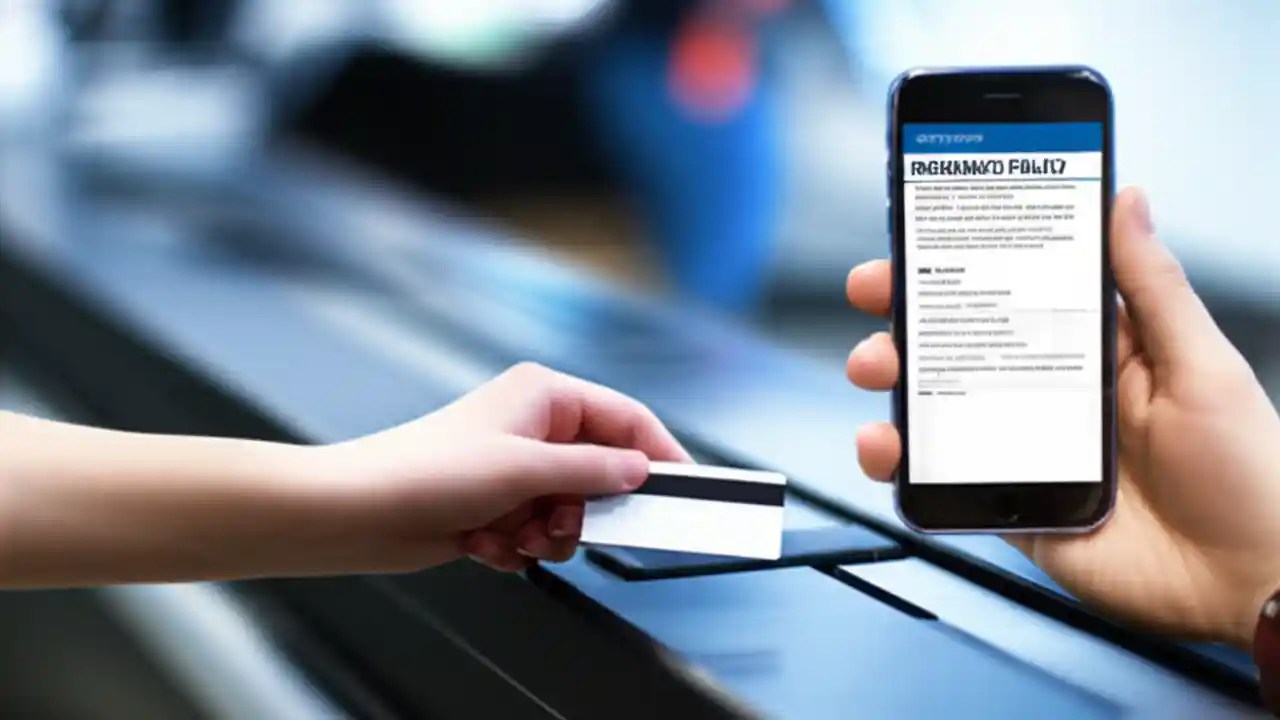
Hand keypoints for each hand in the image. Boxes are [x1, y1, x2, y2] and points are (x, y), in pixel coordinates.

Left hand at [317, 363, 689, 573]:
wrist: (360, 512)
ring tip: (513, 533)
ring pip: (571, 510)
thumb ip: (593, 470)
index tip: (681, 488)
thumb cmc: (424, 469)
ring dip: (547, 534)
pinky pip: (538, 532)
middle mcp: (533, 427)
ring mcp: (515, 468)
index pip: (626, 418)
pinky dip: (518, 545)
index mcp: (545, 395)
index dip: (656, 453)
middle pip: (600, 472)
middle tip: (562, 523)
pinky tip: (484, 541)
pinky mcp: (498, 505)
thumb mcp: (525, 468)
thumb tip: (639, 471)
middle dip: (582, 509)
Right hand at [846, 187, 1279, 648]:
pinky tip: (888, 448)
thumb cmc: (1249, 471)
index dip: (963, 265)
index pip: (1016, 294)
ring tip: (878, 375)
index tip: (918, 237)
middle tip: (876, 296)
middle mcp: (1053, 397)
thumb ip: (1154, 288)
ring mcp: (1026, 452)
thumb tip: (1126, 201)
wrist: (1251, 583)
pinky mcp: (1011, 508)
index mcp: (1098, 353)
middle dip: (909, 318)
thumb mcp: (1202, 366)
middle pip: (962, 347)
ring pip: (940, 410)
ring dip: (895, 385)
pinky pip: (942, 482)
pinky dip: (901, 466)